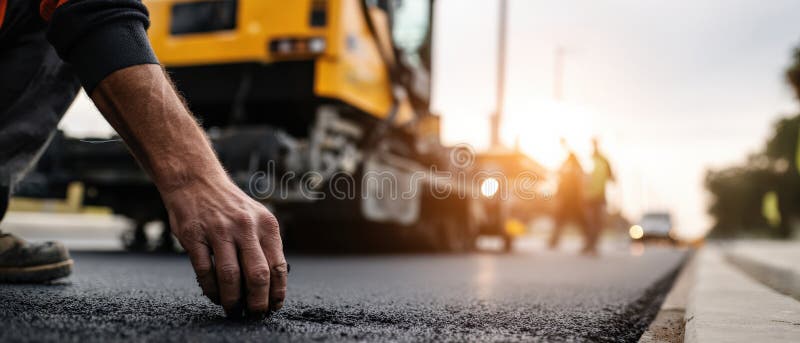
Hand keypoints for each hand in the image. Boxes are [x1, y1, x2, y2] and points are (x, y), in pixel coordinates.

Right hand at [162, 176, 286, 317]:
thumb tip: (272, 285)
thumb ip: (265, 246)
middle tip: (254, 314)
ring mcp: (219, 231)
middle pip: (258, 275)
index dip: (277, 292)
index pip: (278, 266)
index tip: (273, 307)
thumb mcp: (257, 218)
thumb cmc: (230, 207)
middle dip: (258, 302)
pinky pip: (205, 271)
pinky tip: (216, 296)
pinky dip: (211, 289)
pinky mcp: (195, 236)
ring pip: (231, 276)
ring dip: (233, 300)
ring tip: (233, 309)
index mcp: (266, 224)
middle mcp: (245, 227)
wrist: (196, 181)